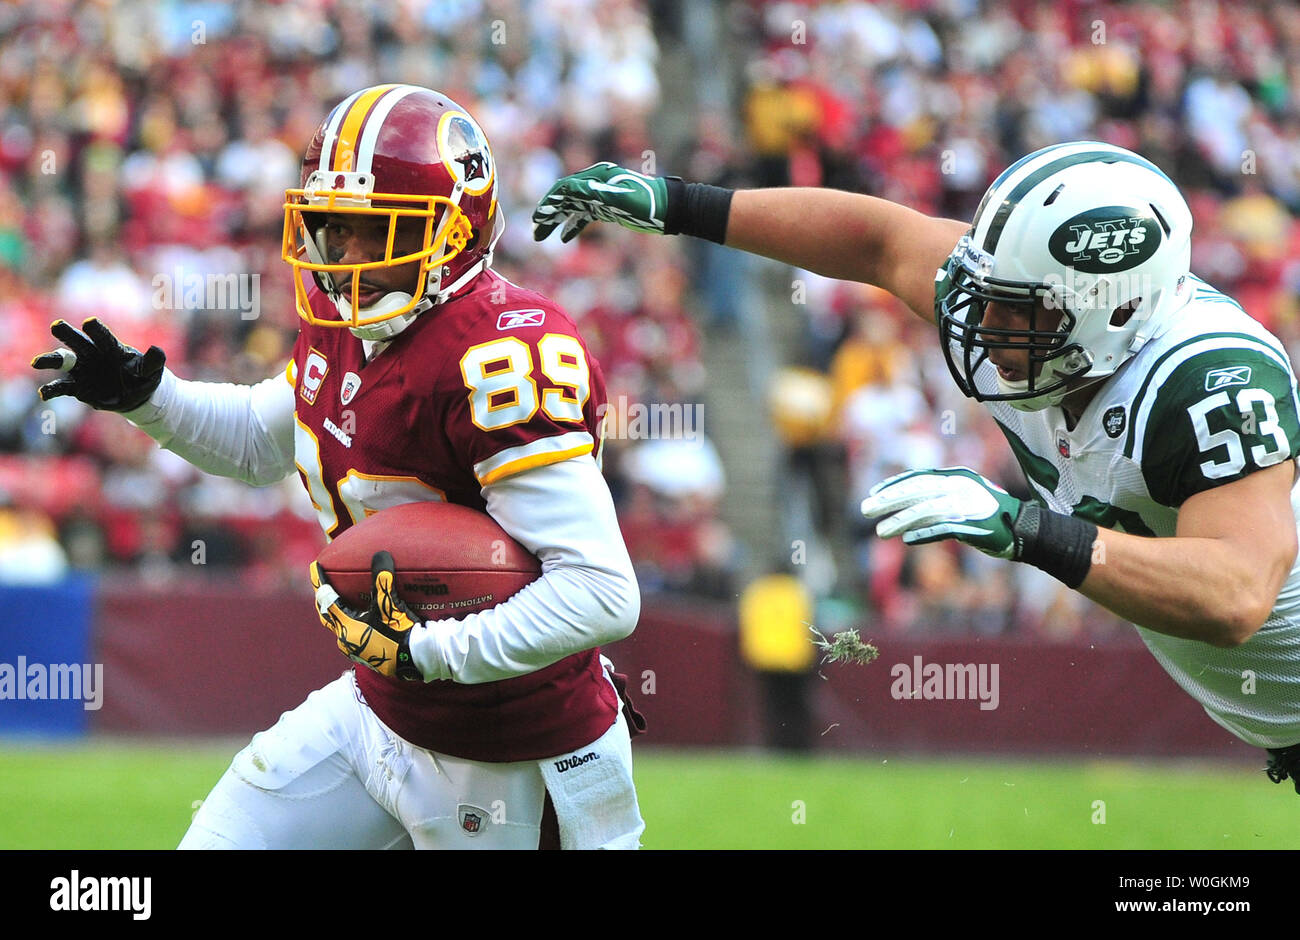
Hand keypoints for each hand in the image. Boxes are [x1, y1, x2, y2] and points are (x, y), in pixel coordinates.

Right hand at [32, 318, 165, 411]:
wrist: (136, 395)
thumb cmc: (143, 377)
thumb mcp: (153, 371)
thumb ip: (154, 361)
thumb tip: (157, 350)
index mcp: (111, 348)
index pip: (103, 337)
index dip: (96, 330)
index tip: (89, 322)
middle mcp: (93, 355)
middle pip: (78, 342)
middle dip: (68, 334)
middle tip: (57, 325)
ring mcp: (83, 370)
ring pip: (63, 361)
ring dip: (50, 360)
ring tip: (37, 362)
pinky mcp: (78, 386)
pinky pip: (62, 387)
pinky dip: (52, 390)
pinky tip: (44, 393)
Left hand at [309, 551, 422, 680]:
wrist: (414, 660)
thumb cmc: (399, 632)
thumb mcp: (390, 605)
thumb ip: (383, 580)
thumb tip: (380, 555)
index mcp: (346, 626)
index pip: (326, 600)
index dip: (320, 582)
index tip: (314, 567)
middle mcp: (344, 639)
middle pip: (327, 615)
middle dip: (323, 599)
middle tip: (324, 585)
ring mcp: (353, 650)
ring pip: (338, 627)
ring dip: (336, 613)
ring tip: (341, 601)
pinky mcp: (364, 655)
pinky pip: (350, 635)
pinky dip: (349, 623)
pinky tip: (359, 620)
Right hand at [532, 162, 668, 242]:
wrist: (667, 208)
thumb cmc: (647, 203)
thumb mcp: (621, 199)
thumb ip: (597, 193)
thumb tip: (570, 188)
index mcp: (596, 178)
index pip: (564, 189)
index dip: (549, 203)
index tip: (537, 219)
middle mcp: (595, 185)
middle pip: (564, 199)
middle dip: (547, 215)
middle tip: (535, 233)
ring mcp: (600, 196)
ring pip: (571, 208)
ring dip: (556, 221)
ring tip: (542, 237)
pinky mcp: (607, 207)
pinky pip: (584, 216)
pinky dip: (573, 225)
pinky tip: (565, 239)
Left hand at [859, 467, 1024, 558]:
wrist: (1024, 529)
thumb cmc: (990, 515)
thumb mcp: (964, 499)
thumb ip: (939, 501)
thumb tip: (909, 515)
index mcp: (957, 478)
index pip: (919, 478)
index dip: (895, 484)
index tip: (874, 492)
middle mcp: (960, 488)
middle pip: (917, 492)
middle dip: (889, 500)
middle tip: (865, 508)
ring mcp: (967, 506)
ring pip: (925, 510)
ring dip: (900, 521)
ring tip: (880, 531)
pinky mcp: (973, 526)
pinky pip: (943, 528)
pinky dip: (924, 533)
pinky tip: (907, 539)